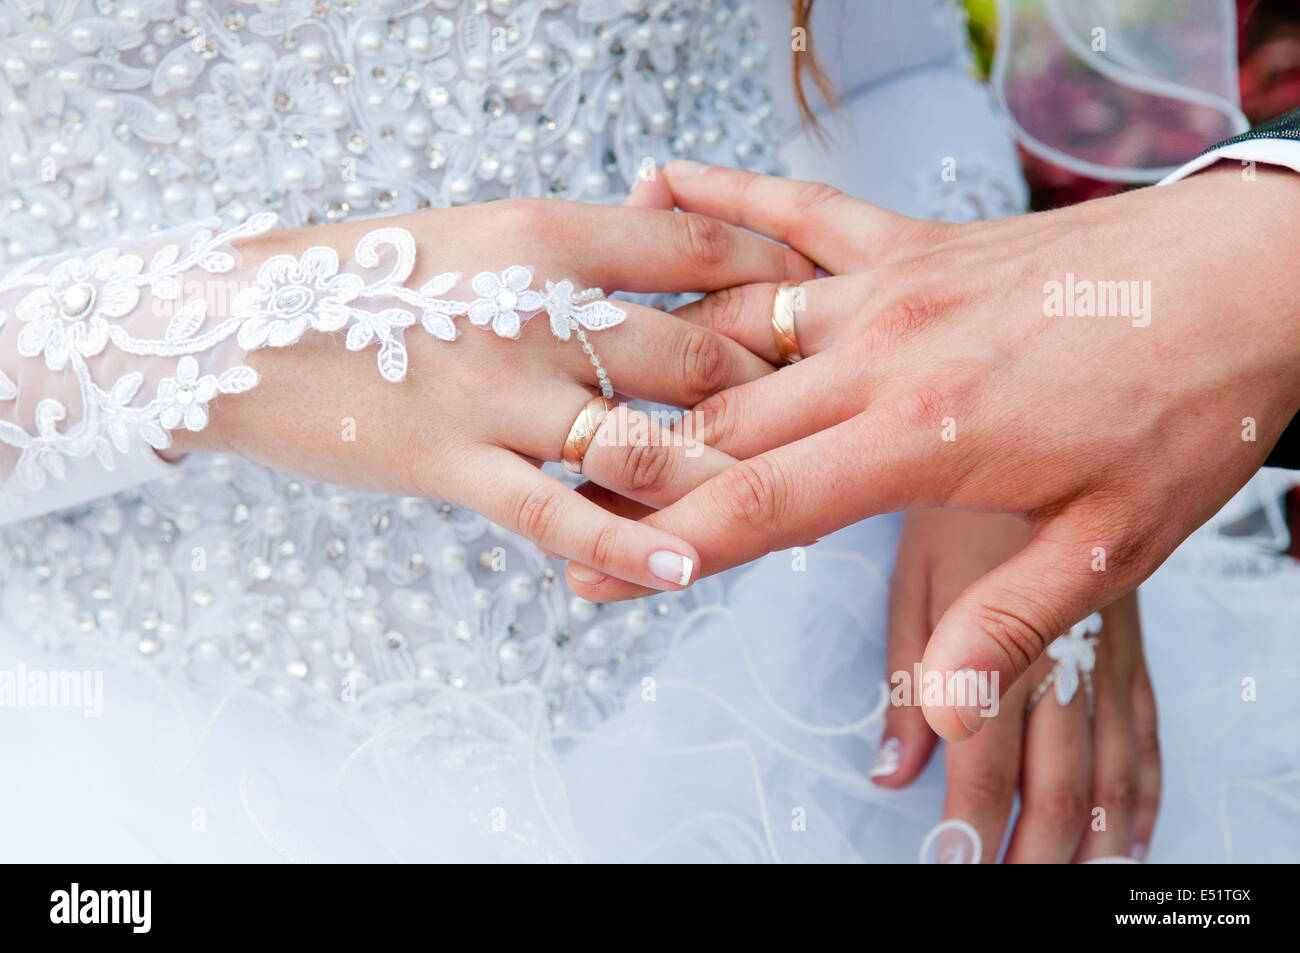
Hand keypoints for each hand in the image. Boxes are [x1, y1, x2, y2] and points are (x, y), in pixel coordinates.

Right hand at [174, 199, 811, 591]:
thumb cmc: (376, 282)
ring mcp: (493, 391)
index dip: (781, 283)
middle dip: (778, 398)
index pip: (701, 249)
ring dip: (726, 482)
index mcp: (549, 231)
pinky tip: (686, 568)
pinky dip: (625, 545)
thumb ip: (582, 252)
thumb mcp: (483, 240)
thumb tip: (679, 250)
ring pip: (643, 444)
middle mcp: (534, 306)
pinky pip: (555, 514)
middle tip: (840, 431)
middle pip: (696, 354)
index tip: (831, 317)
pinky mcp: (450, 464)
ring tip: (792, 515)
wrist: (237, 328)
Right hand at [566, 161, 1299, 736]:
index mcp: (924, 432)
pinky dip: (725, 198)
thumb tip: (949, 707)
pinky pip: (797, 210)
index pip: (758, 502)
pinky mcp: (912, 241)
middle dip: (633, 474)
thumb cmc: (1187, 408)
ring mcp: (890, 284)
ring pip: (736, 328)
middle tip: (562, 508)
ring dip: (656, 367)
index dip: (664, 546)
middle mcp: (883, 350)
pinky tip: (660, 182)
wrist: (1250, 275)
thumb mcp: (1116, 542)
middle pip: (720, 420)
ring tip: (579, 392)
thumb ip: (1017, 622)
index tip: (591, 572)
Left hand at [879, 509, 1159, 862]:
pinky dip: (1141, 792)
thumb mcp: (916, 574)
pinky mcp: (1129, 644)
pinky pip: (1146, 732)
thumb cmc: (967, 496)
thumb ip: (907, 674)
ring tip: (1074, 885)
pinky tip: (1130, 834)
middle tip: (1009, 892)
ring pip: (1110, 769)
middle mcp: (1065, 658)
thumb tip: (891, 770)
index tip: (950, 867)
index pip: (986, 758)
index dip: (969, 823)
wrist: (1058, 420)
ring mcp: (1107, 654)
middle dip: (1033, 850)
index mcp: (1002, 640)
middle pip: (1057, 780)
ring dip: (1091, 838)